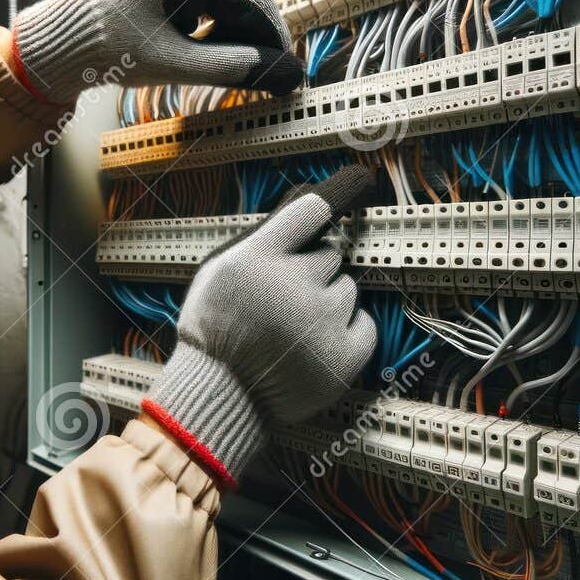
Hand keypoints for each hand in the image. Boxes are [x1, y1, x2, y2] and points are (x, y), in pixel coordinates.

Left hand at [10, 0, 303, 103]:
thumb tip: (287, 76)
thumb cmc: (108, 49)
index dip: (276, 42)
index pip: (255, 0)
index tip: (289, 77)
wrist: (61, 37)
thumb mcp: (177, 63)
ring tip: (226, 68)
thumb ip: (235, 67)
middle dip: (256, 39)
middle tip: (264, 80)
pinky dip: (214, 19)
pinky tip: (201, 47)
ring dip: (235, 31)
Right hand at [141, 166, 377, 486]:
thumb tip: (305, 201)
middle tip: (284, 300)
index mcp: (259, 258)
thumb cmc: (215, 331)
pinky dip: (347, 333)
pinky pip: (364, 324)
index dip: (340, 193)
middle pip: (330, 255)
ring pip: (346, 290)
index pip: (313, 210)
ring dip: (327, 302)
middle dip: (312, 272)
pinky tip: (315, 346)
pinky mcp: (345, 356)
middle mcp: (294, 284)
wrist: (220, 396)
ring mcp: (323, 322)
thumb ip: (260, 239)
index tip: (361, 183)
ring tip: (294, 329)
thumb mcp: (219, 270)